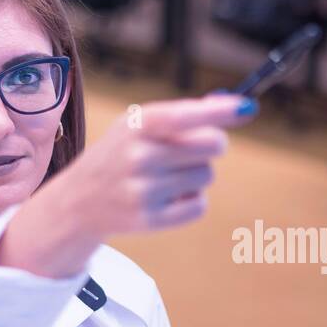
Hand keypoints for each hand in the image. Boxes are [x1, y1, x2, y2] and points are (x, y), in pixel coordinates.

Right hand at [0, 93, 256, 278]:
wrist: (80, 201)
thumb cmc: (122, 153)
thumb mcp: (140, 125)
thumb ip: (187, 113)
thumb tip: (239, 106)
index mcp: (136, 126)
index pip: (184, 115)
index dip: (219, 111)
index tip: (247, 107)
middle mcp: (139, 157)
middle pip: (211, 146)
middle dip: (212, 145)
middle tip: (195, 149)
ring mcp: (144, 191)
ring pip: (207, 175)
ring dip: (197, 174)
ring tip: (167, 176)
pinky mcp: (150, 220)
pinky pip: (199, 205)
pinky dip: (191, 201)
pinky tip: (167, 198)